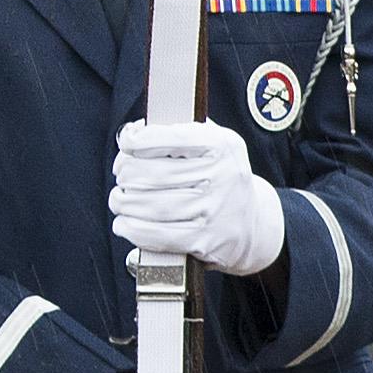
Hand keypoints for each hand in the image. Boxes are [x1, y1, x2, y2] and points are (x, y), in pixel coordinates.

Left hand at [111, 119, 285, 274]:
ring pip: (151, 205)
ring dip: (124, 202)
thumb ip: (178, 131)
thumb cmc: (219, 178)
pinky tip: (124, 223)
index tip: (126, 144)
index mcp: (222, 145)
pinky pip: (157, 235)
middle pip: (153, 173)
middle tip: (121, 176)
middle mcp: (222, 176)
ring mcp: (214, 210)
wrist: (252, 224)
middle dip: (126, 174)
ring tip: (119, 200)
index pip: (169, 136)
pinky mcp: (204, 240)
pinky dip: (132, 229)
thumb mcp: (212, 145)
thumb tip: (133, 132)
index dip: (137, 140)